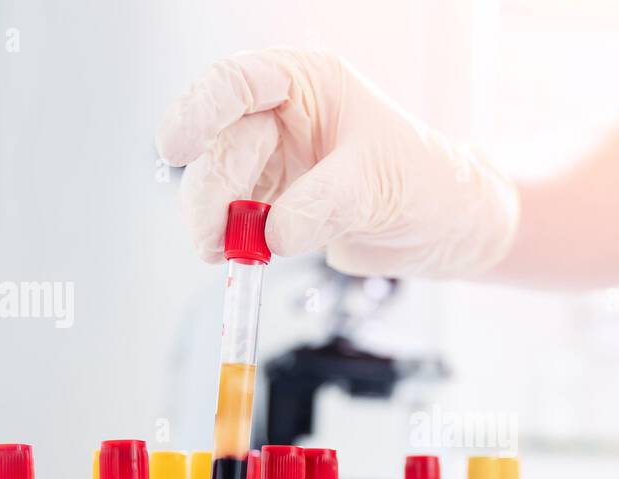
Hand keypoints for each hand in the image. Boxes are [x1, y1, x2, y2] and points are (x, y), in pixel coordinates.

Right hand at [156, 48, 518, 277]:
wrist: (445, 229)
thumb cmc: (426, 183)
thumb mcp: (376, 186)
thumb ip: (321, 204)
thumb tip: (270, 233)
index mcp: (308, 82)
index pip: (239, 81)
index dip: (200, 110)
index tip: (173, 147)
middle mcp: (282, 114)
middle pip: (220, 142)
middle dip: (210, 190)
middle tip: (213, 238)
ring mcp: (275, 158)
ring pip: (217, 182)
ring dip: (211, 221)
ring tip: (224, 254)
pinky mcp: (275, 202)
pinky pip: (234, 217)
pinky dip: (229, 240)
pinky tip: (236, 258)